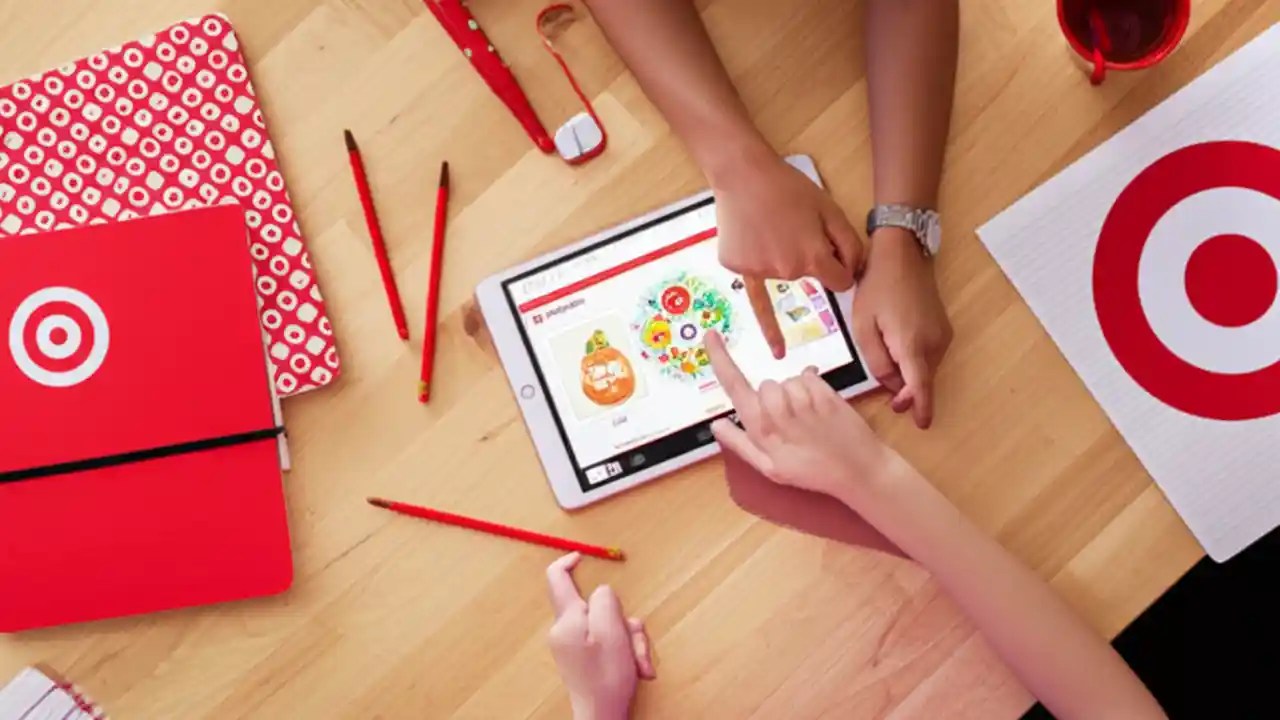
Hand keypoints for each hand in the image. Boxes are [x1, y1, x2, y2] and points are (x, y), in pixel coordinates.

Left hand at [546, 553, 655, 719]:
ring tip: (638, 664)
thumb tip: (603, 591)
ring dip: (630, 641)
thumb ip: (605, 601)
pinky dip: (625, 653)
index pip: (556, 578)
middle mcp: (566, 630)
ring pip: (609, 626)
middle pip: (597, 607)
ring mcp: (574, 646)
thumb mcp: (612, 631)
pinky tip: (636, 670)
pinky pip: (607, 644)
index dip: (568, 562)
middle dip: (623, 620)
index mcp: (567, 619)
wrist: (602, 718)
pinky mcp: (584, 660)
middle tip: (634, 641)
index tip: (584, 556)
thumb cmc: (606, 677)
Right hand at [705, 331, 905, 505]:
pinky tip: (818, 409)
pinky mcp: (826, 392)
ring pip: (788, 381)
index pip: (734, 387)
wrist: (858, 470)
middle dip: (772, 398)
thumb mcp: (770, 468)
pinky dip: (811, 387)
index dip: (720, 359)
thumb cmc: (812, 472)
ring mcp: (804, 401)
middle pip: (765, 385)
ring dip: (794, 394)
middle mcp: (780, 412)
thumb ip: (740, 444)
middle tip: (789, 423)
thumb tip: (715, 424)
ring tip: (808, 419)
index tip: (711, 336)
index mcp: (762, 430)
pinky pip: (808, 376)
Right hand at [712, 151, 863, 358]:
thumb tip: (854, 272)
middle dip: (808, 256)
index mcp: (814, 258)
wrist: (742, 175)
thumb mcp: (830, 209)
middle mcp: (788, 271)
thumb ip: (849, 244)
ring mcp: (761, 272)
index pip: (839, 280)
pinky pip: (757, 300)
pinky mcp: (740, 268)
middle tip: (792, 223)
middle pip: (809, 275)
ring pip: (783, 275)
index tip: (832, 254)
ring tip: (769, 224)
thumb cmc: (788, 188)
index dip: (838, 266)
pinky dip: (770, 326)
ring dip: (781, 257)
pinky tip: (778, 350)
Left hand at [851, 228, 952, 428]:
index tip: (923, 425)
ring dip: (909, 374)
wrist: (901, 254)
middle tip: (889, 399)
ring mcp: (942, 334)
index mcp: (911, 344)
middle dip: (907, 392)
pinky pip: (928, 354)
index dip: (922, 408)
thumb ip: (877, 361)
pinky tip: (897, 345)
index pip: (920, 386)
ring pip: (925, 367)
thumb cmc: (876, 287)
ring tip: (887, 359)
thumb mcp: (863, 327)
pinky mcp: (943, 327)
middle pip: (922, 379)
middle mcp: (933, 342)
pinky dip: (915, 360)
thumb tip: (892, 384)